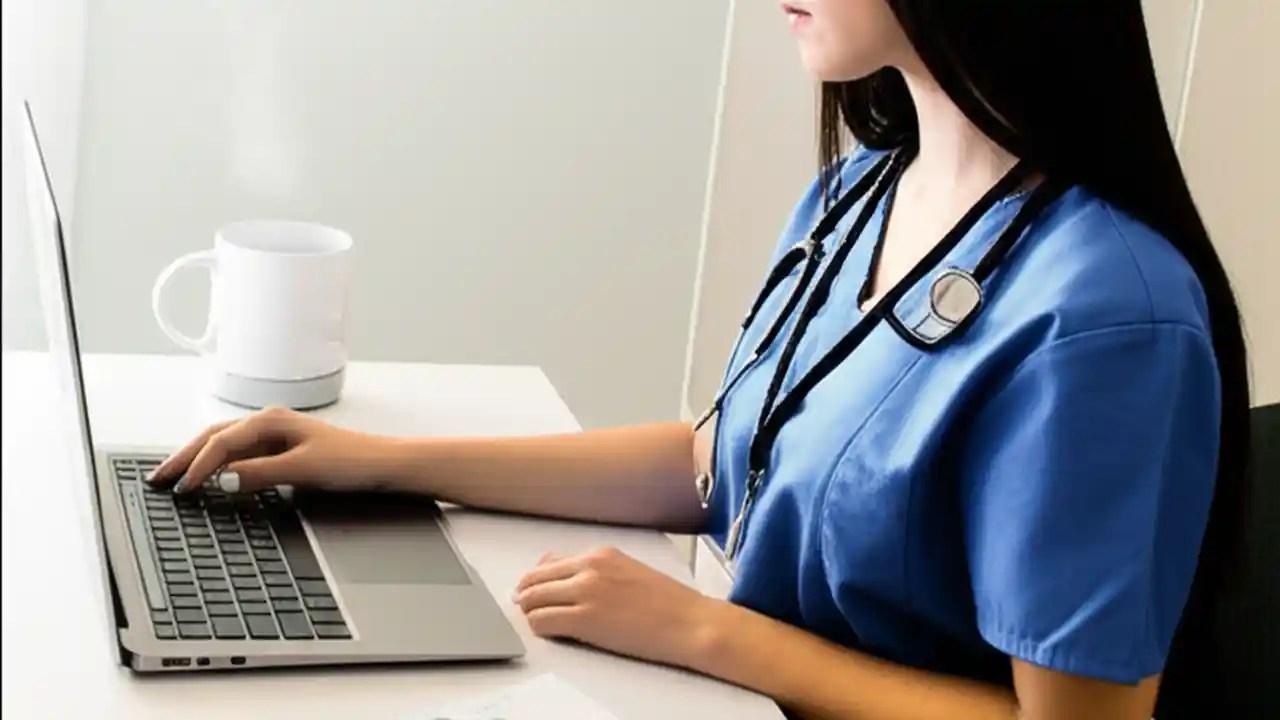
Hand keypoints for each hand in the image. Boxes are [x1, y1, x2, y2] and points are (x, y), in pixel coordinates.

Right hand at [148, 406, 397, 493]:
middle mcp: (270, 422)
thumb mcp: (301, 470)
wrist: (383, 463)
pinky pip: (242, 454)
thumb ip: (259, 473)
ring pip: (226, 444)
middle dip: (185, 456)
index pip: (220, 443)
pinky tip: (214, 477)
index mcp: (270, 421)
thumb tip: (222, 479)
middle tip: (158, 477)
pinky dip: (221, 464)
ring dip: (200, 459)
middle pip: (215, 437)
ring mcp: (277, 434)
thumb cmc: (350, 461)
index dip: (197, 466)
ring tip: (176, 476)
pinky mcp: (285, 449)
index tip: (181, 488)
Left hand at [514, 547, 720, 667]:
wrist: (690, 622)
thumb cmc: (668, 603)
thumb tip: (567, 578)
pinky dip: (538, 627)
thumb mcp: (629, 571)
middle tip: (523, 606)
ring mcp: (586, 591)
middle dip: (525, 594)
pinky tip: (548, 631)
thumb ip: (597, 571)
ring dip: (530, 611)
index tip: (530, 590)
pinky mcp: (585, 619)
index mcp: (601, 554)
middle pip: (535, 578)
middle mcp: (590, 567)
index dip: (534, 579)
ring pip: (534, 599)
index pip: (548, 562)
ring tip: (536, 620)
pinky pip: (543, 621)